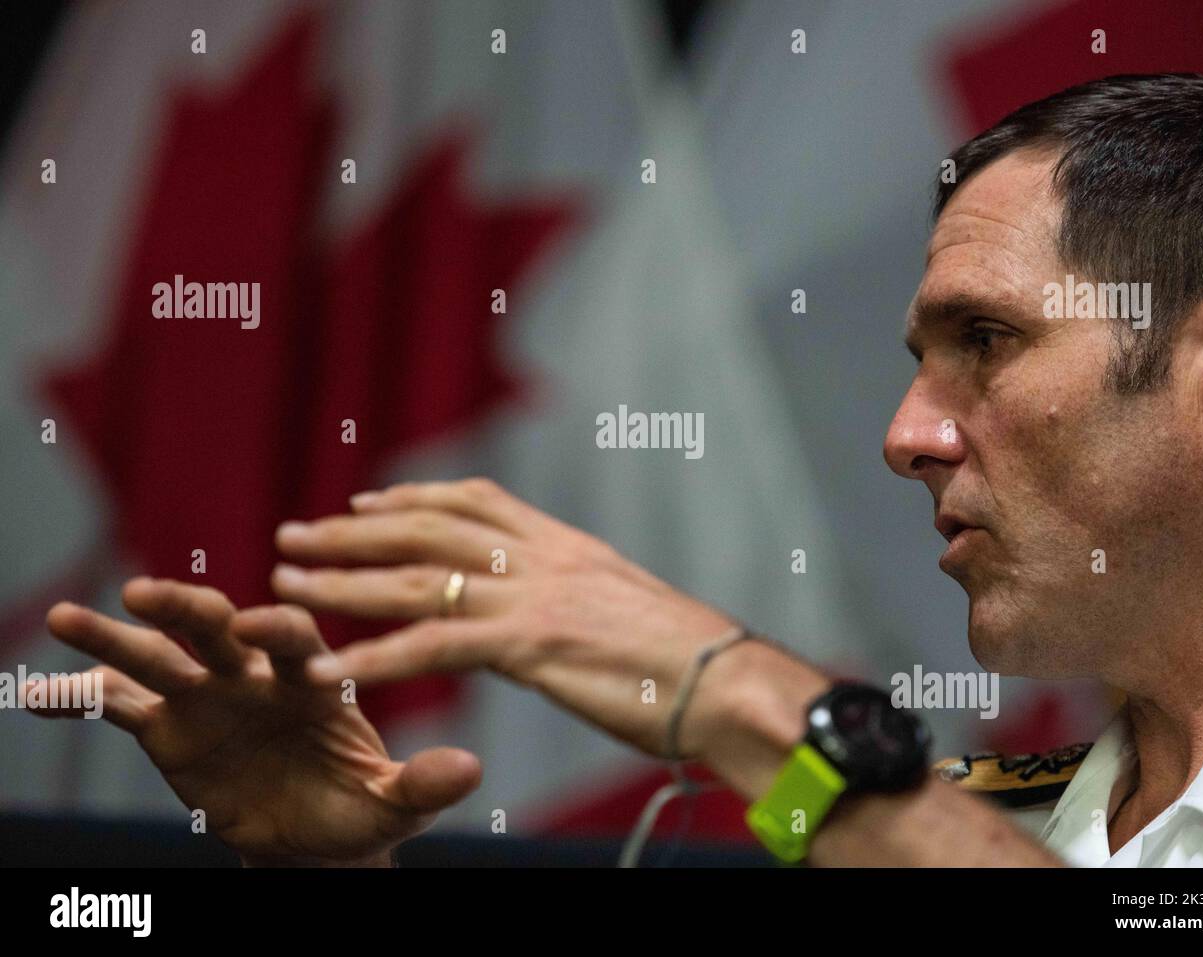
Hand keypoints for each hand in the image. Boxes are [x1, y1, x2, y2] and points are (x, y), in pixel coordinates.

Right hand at [31, 578, 480, 865]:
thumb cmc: (359, 809)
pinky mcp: (169, 728)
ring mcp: (208, 698)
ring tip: (64, 619)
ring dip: (115, 638)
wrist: (316, 838)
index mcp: (314, 677)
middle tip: (151, 594)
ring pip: (159, 657)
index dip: (280, 632)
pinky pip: (118, 708)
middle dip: (187, 610)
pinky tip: (34, 694)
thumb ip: (421, 785)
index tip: (260, 629)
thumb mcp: (393, 805)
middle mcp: (256, 675)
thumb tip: (470, 770)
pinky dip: (79, 699)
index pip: (296, 639)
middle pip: (217, 630)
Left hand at [270, 478, 816, 767]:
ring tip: (287, 580)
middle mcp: (545, 558)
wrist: (730, 681)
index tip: (367, 498)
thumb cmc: (692, 660)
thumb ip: (577, 601)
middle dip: (356, 528)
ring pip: (419, 576)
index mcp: (568, 546)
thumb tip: (556, 614)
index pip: (478, 503)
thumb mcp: (627, 611)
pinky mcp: (532, 644)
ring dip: (344, 579)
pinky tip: (330, 668)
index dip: (414, 497)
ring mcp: (536, 596)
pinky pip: (434, 645)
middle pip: (431, 526)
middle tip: (296, 532)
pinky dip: (375, 656)